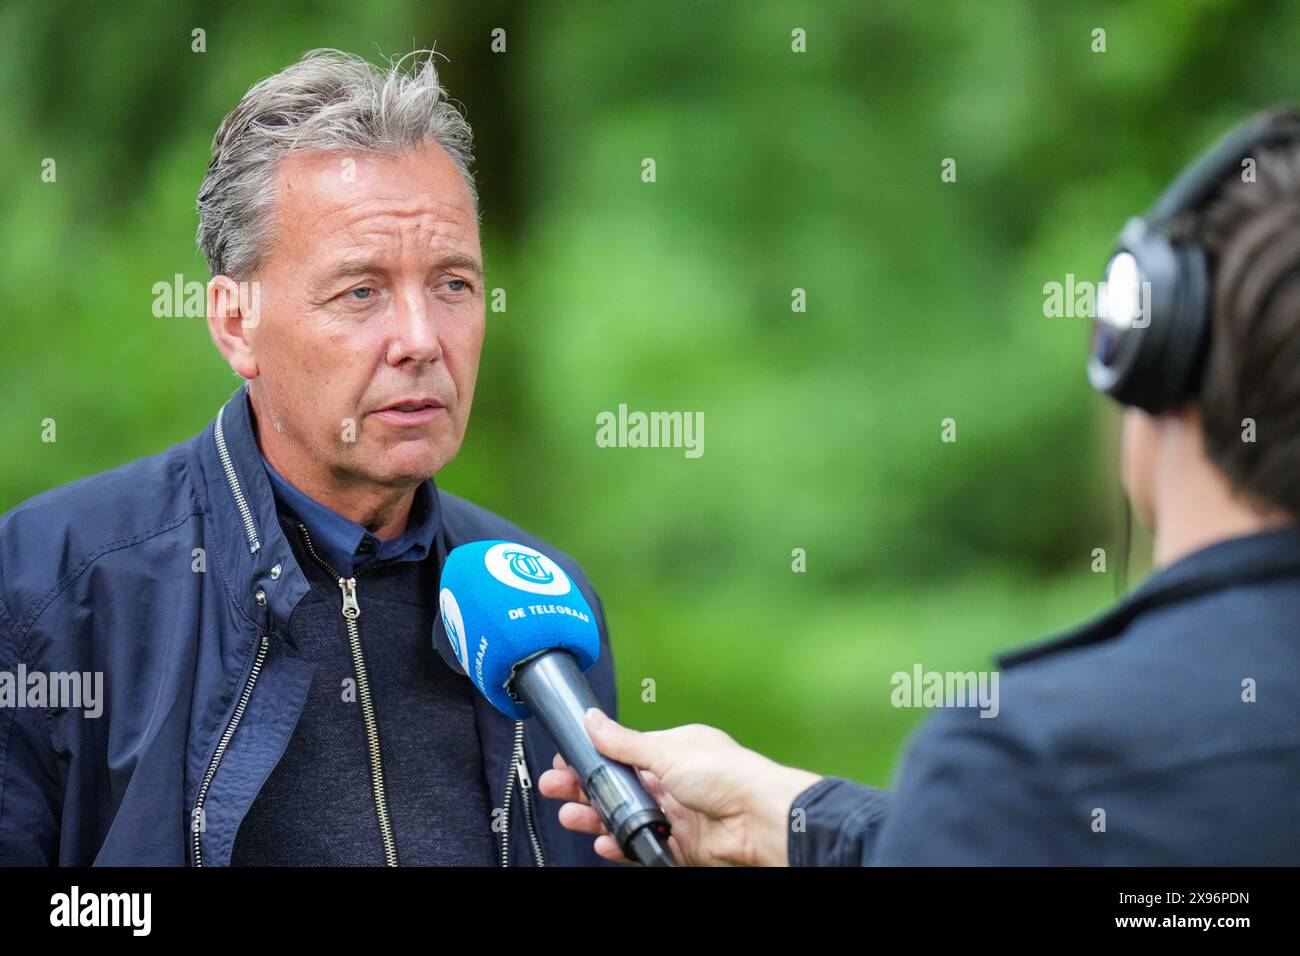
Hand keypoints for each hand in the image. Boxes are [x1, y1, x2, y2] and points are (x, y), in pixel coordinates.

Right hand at [537, 709, 822, 866]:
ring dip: (596, 815)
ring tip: (570, 814)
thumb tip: (593, 721)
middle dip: (586, 786)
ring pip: (627, 815)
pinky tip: (602, 840)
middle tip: (556, 787)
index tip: (567, 760)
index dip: (595, 756)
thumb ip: (625, 742)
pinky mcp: (679, 843)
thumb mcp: (668, 751)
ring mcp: (676, 813)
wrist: (759, 819)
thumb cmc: (729, 775)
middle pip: (620, 785)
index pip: (625, 752)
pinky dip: (621, 843)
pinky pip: (642, 844)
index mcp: (675, 750)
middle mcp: (674, 780)